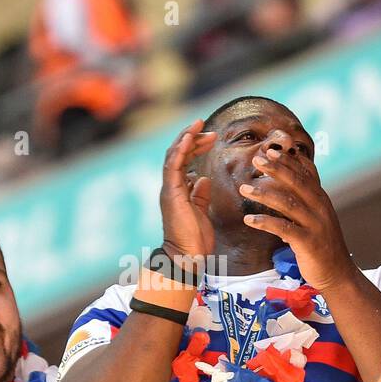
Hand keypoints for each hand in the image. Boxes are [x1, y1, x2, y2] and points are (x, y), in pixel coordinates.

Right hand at [159, 119, 216, 261]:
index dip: (196, 146)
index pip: (184, 160)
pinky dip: (180, 150)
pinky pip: (173, 166)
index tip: (211, 137)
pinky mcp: (171, 193)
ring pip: (174, 156)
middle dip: (193, 138)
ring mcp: (169, 189)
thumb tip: (203, 179)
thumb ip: (200, 194)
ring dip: (186, 138)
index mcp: (178, 189)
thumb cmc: (195, 238)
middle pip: (178, 154)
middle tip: (210, 131)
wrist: (188, 256)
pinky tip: (189, 138)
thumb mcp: (201, 211)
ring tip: (198, 125)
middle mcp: (171, 186)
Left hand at [239, 147, 356, 291]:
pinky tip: (248, 220)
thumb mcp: (317, 217)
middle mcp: (320, 208)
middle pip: (296, 182)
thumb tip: (289, 183)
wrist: (338, 273)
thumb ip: (304, 200)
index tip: (271, 150)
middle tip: (256, 159)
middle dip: (276, 169)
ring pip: (287, 203)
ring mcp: (315, 224)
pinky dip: (265, 222)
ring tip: (244, 188)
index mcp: (321, 199)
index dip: (288, 161)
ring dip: (264, 194)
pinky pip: (283, 228)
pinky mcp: (308, 242)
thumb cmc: (322, 244)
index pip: (305, 173)